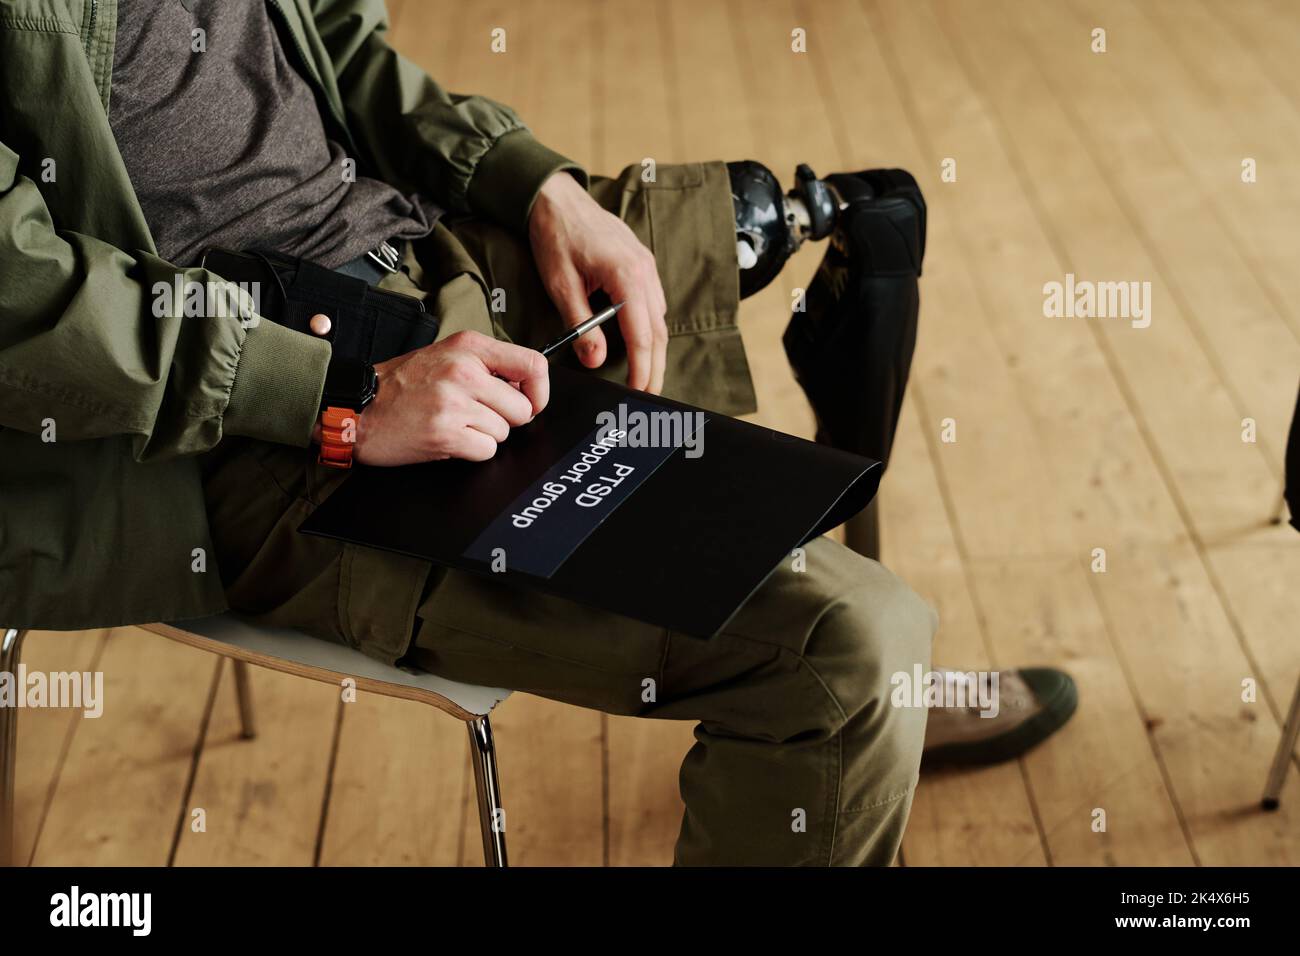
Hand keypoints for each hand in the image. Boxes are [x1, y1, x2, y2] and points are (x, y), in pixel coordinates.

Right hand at [344, 330, 548, 465]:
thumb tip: (526, 388)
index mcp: (468, 346)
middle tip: (475, 416)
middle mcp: (464, 371)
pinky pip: (486, 450)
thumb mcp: (445, 355)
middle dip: (504, 420)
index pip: (534, 365)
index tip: (530, 403)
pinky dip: (470, 451)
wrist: (355, 407)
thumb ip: (486, 365)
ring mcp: (454, 402)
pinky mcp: (445, 433)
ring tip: (453, 423)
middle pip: (522, 409)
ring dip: (483, 435)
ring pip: (504, 432)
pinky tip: (447, 438)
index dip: (539, 392)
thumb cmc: (399, 385)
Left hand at [528, 171, 668, 392]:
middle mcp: (645, 272)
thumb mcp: (561, 285)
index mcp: (627, 276)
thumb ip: (581, 325)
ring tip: (646, 376)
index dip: (642, 368)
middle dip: (654, 367)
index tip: (638, 392)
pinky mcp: (642, 264)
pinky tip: (641, 342)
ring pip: (659, 319)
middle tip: (648, 396)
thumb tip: (596, 360)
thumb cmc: (556, 236)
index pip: (642, 335)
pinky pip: (653, 303)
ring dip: (654, 350)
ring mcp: (647, 267)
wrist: (556, 199)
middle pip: (658, 331)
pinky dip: (650, 327)